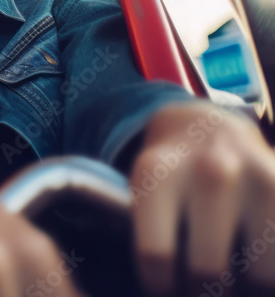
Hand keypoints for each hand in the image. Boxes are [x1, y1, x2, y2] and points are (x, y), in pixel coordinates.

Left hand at [130, 102, 274, 295]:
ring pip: (260, 275)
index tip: (165, 289)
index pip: (157, 257)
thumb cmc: (169, 176)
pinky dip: (268, 270)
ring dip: (246, 289)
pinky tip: (254, 262)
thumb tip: (173, 290)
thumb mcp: (143, 194)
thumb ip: (151, 239)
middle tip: (199, 291)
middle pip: (208, 271)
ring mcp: (257, 177)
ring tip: (233, 283)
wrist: (204, 126)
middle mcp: (208, 171)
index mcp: (158, 174)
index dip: (161, 288)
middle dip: (202, 295)